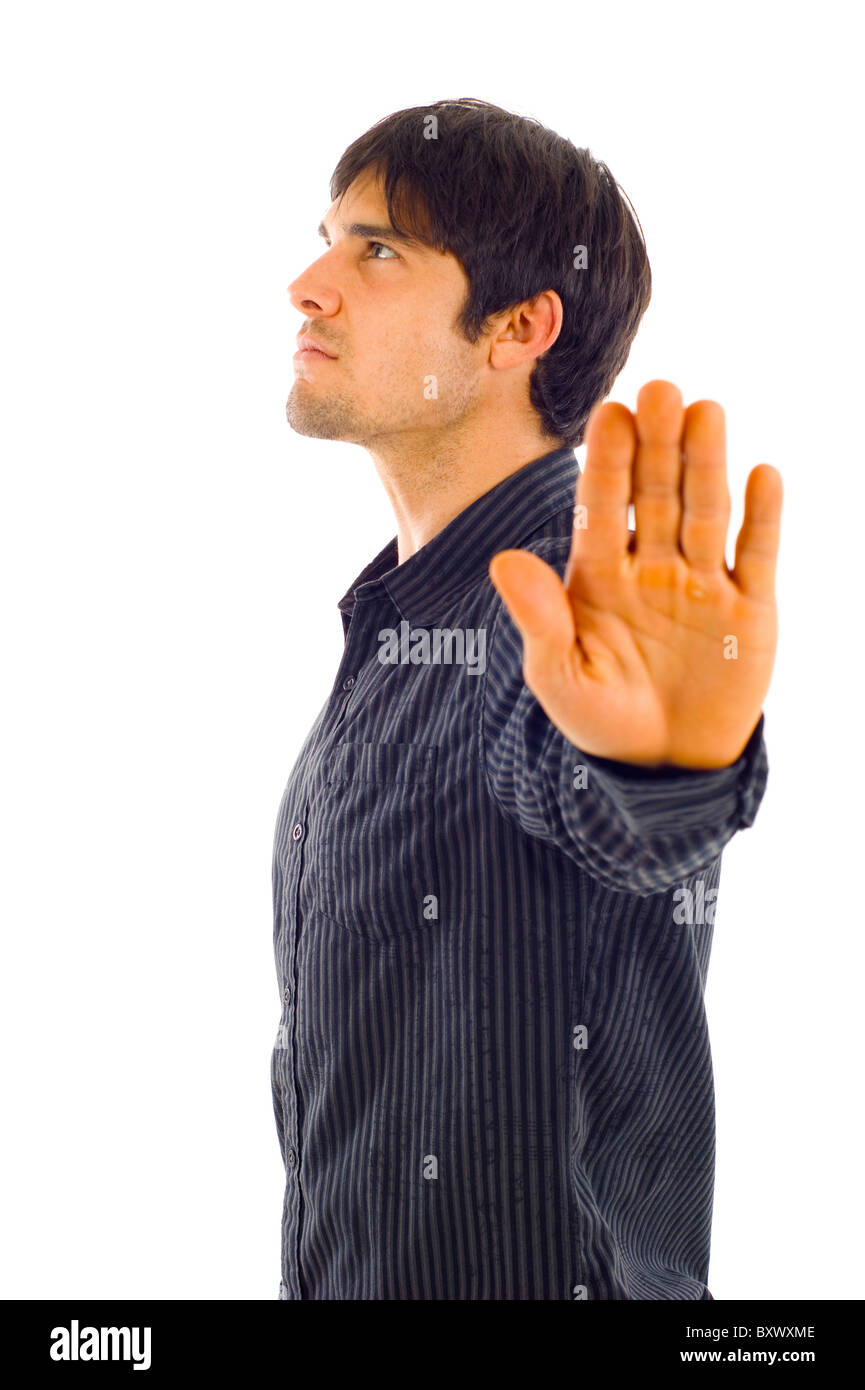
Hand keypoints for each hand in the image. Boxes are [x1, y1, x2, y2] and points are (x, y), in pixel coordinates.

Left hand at [488, 380, 781, 768]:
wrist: (664, 766)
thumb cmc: (601, 721)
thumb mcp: (560, 677)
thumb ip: (538, 618)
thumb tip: (504, 559)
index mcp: (600, 576)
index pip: (603, 508)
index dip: (608, 461)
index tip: (609, 411)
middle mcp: (652, 567)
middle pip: (656, 495)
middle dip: (658, 444)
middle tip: (660, 388)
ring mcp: (703, 583)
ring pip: (705, 511)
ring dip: (707, 463)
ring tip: (707, 410)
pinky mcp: (751, 609)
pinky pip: (757, 554)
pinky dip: (762, 516)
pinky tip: (762, 474)